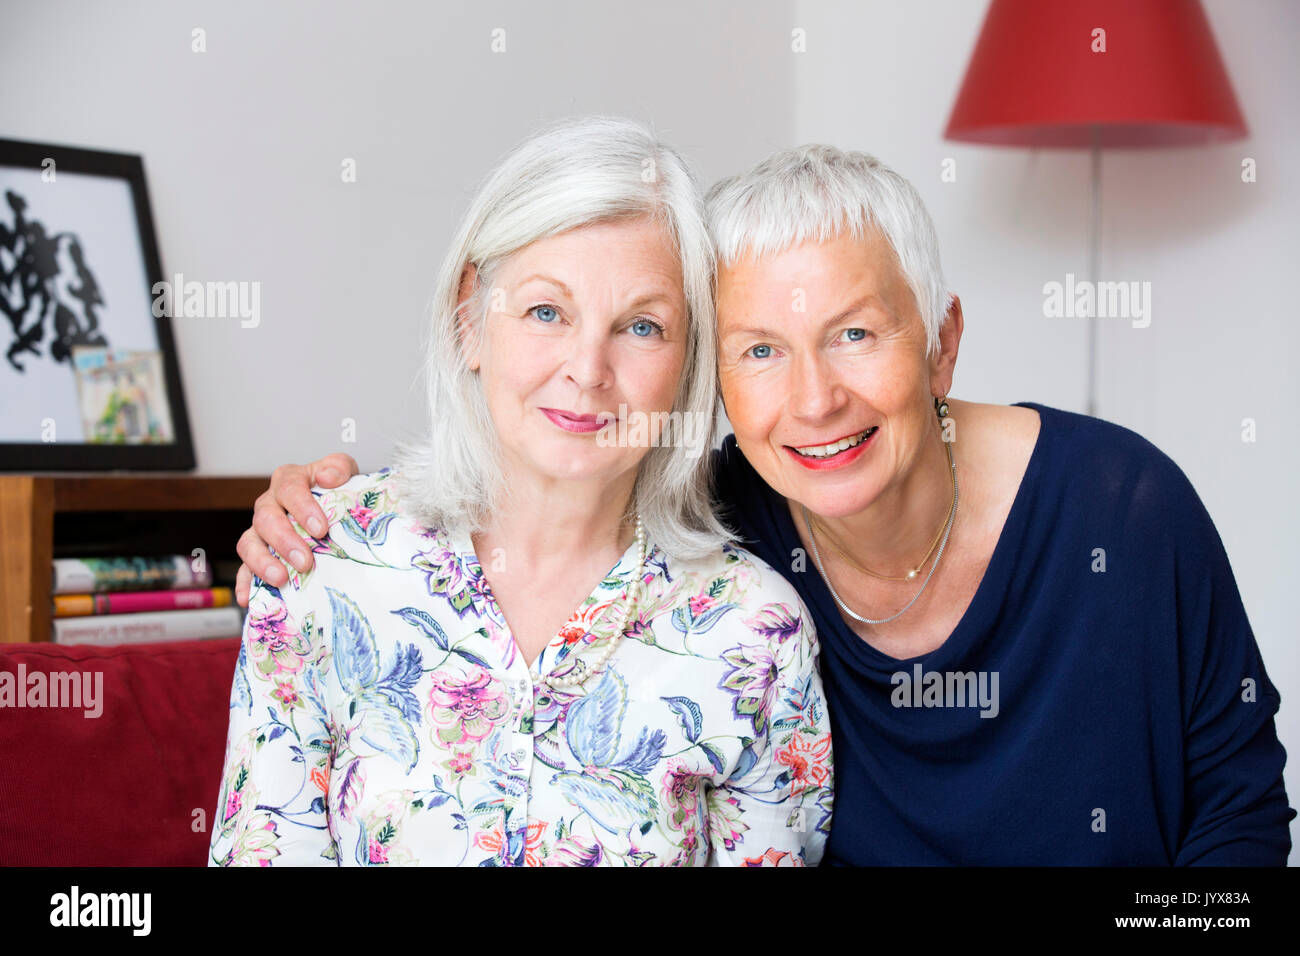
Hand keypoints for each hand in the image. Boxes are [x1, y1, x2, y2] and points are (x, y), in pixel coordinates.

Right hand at [235, 453, 359, 606]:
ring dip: (262, 562)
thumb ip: (338, 467)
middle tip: (305, 561)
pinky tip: (246, 599)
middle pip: (267, 518)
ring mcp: (260, 530)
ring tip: (280, 579)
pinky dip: (243, 583)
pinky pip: (243, 568)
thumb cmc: (335, 489)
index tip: (321, 529)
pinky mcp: (258, 553)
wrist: (334, 506)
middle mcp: (270, 504)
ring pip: (248, 543)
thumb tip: (327, 477)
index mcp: (289, 481)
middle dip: (285, 541)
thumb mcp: (343, 471)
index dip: (303, 508)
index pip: (290, 488)